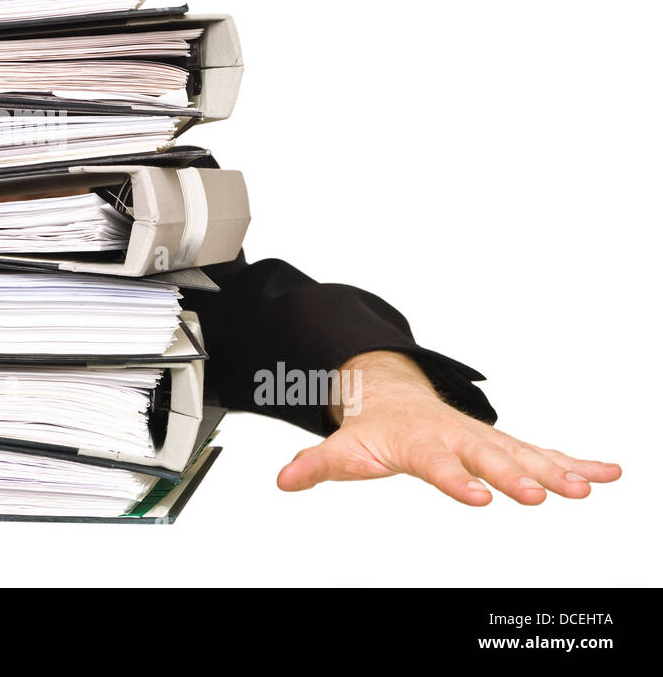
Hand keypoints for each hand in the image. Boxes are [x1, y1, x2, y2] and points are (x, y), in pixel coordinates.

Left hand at [276, 351, 621, 504]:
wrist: (392, 393)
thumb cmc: (371, 427)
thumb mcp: (342, 447)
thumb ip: (317, 464)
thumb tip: (283, 480)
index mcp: (419, 441)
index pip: (438, 464)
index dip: (457, 480)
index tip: (480, 498)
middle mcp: (457, 437)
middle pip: (488, 458)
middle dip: (516, 477)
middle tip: (543, 496)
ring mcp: (483, 440)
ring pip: (524, 454)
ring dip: (558, 470)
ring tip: (591, 486)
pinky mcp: (502, 445)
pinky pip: (543, 452)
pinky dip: (575, 462)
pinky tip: (608, 474)